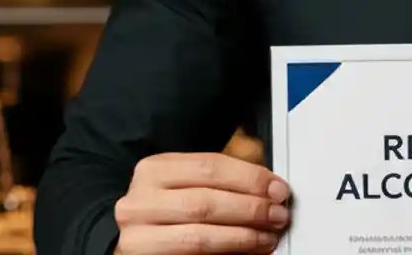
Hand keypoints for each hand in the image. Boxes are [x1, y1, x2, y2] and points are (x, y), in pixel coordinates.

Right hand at [114, 152, 291, 254]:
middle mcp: (140, 201)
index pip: (210, 166)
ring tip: (268, 237)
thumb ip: (219, 182)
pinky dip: (228, 253)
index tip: (278, 188)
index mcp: (154, 170)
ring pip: (199, 236)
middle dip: (251, 208)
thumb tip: (269, 189)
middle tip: (279, 214)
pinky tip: (248, 250)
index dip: (250, 178)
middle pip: (206, 201)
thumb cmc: (165, 211)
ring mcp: (137, 235)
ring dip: (243, 237)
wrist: (132, 241)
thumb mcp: (185, 185)